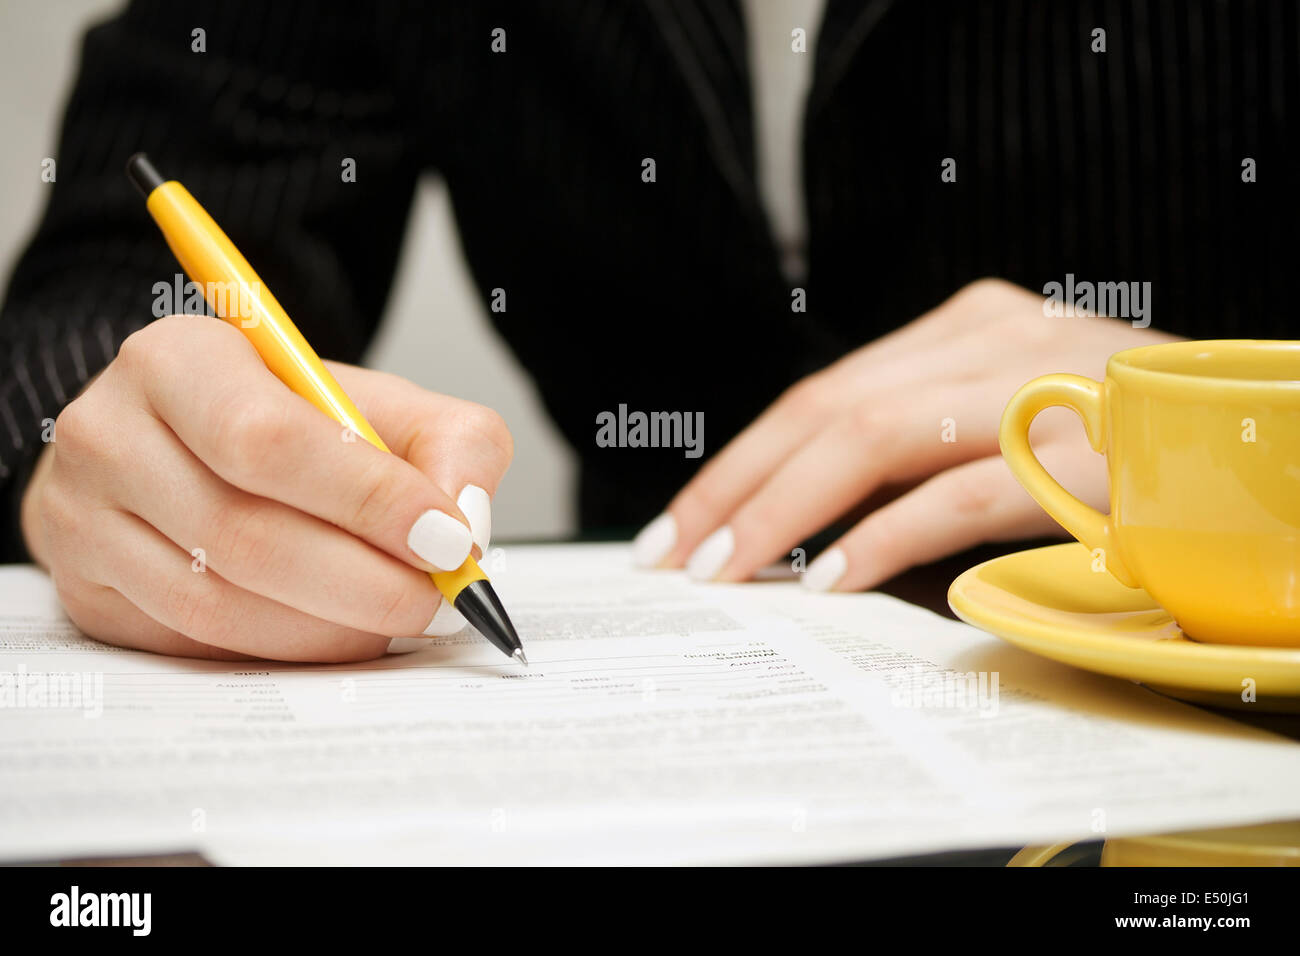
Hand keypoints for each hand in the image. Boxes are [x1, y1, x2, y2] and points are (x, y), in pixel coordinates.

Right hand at [20, 315, 512, 660]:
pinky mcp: (87, 594)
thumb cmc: (295, 424)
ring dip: (330, 627)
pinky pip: (196, 645)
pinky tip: (337, 631)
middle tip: (439, 599)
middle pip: (243, 534)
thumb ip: (451, 444)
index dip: (368, 500)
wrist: (190, 445)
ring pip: (218, 605)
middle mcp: (109, 434)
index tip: (447, 541)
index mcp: (178, 360)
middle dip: (365, 581)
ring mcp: (81, 521)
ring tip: (398, 615)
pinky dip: (285, 651)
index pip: (269, 440)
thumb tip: (464, 522)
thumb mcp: (382, 405)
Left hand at [634, 278, 1177, 589]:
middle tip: (671, 556)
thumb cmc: (1124, 451)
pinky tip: (830, 580)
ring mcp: (1041, 381)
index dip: (740, 462)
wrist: (1261, 447)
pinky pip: (955, 493)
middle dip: (735, 488)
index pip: (823, 394)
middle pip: (827, 411)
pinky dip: (881, 539)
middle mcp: (996, 337)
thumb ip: (920, 451)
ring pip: (871, 439)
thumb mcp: (1009, 426)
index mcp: (970, 328)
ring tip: (725, 571)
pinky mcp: (1084, 447)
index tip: (679, 524)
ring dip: (782, 512)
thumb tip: (804, 526)